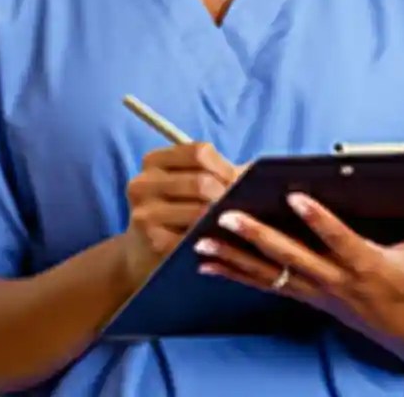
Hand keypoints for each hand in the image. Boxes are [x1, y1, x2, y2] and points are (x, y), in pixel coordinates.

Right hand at [121, 143, 237, 288]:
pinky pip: (194, 237)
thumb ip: (221, 172)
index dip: (224, 167)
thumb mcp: (191, 184)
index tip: (234, 182)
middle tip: (238, 208)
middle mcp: (142, 183)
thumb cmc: (178, 212)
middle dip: (227, 196)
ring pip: (200, 210)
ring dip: (222, 219)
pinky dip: (211, 239)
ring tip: (231, 224)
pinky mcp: (152, 241)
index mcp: (153, 160)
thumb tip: (262, 170)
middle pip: (201, 181)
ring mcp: (144, 213)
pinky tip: (216, 241)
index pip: (199, 152)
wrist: (142, 252)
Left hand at [195, 193, 403, 340]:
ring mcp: (314, 289)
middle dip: (257, 236)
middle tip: (228, 216)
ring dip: (233, 257)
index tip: (295, 196)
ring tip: (201, 241)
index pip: (338, 239)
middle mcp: (334, 279)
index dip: (318, 219)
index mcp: (365, 265)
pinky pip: (262, 283)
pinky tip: (205, 262)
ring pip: (267, 272)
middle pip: (291, 256)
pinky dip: (232, 272)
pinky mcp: (301, 293)